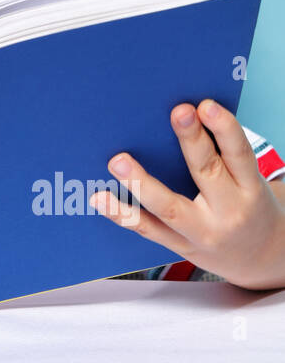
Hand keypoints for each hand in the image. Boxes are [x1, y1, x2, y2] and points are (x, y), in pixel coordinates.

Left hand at [88, 99, 284, 289]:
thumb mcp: (248, 180)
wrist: (262, 258)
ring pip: (169, 208)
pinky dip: (122, 214)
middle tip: (177, 112)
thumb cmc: (248, 205)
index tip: (206, 105)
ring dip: (141, 183)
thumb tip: (185, 115)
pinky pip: (148, 230)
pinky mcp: (181, 246)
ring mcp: (202, 233)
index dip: (225, 129)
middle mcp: (228, 212)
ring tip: (118, 161)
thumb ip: (222, 154)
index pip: (239, 155)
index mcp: (250, 188)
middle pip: (206, 172)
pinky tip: (100, 197)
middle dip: (191, 141)